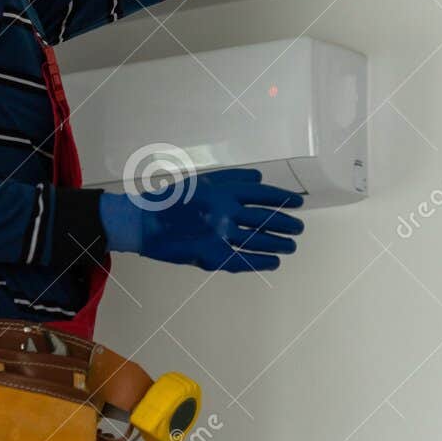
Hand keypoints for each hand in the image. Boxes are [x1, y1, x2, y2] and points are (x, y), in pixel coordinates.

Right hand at [99, 168, 304, 271]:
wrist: (143, 222)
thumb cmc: (170, 199)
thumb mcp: (201, 180)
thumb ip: (231, 179)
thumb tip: (259, 178)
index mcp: (223, 191)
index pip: (262, 194)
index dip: (282, 199)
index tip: (297, 203)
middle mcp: (225, 212)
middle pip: (264, 218)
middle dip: (285, 223)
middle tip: (299, 228)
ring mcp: (220, 235)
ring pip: (258, 240)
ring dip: (279, 243)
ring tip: (291, 246)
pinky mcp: (211, 255)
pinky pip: (243, 260)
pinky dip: (261, 262)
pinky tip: (274, 262)